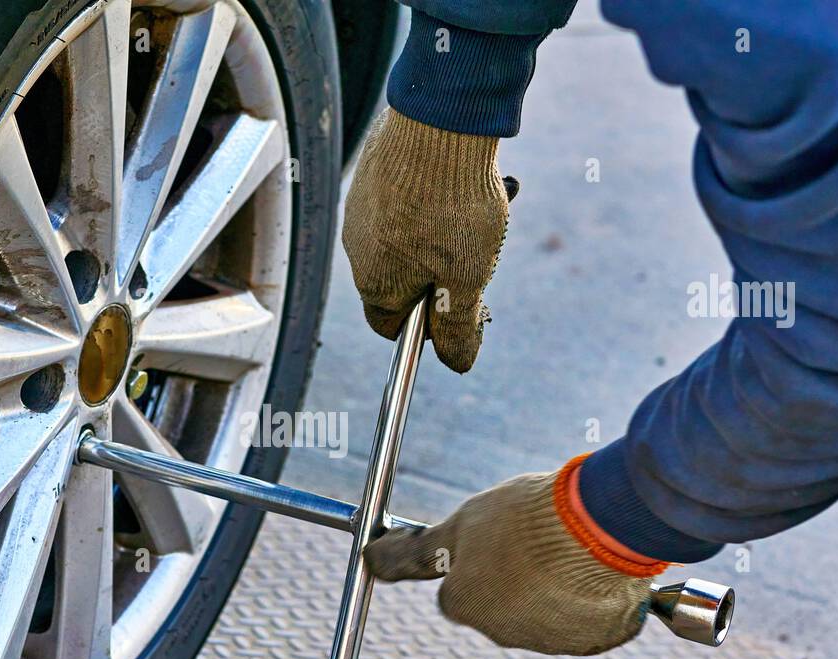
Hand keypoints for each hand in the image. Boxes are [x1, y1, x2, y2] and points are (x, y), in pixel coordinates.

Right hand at [342, 107, 512, 372]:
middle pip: (401, 280)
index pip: (391, 326)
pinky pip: (404, 198)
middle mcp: (357, 246)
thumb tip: (457, 362)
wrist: (441, 117)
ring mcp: (362, 205)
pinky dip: (432, 198)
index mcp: (374, 282)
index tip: (462, 310)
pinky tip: (460, 179)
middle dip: (442, 273)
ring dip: (442, 233)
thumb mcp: (468, 277)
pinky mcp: (375, 170)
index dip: (427, 328)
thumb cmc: (454, 203)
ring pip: (405, 236)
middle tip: (479, 255)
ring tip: (477, 208)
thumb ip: (458, 325)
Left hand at [364, 460, 664, 654]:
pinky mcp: (593, 640)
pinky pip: (588, 619)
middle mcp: (500, 632)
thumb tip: (370, 556)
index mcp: (462, 605)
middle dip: (516, 575)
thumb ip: (418, 550)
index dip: (477, 558)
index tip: (499, 538)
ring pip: (547, 611)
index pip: (456, 588)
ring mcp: (549, 640)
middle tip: (537, 538)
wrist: (597, 530)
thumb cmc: (523, 520)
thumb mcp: (461, 524)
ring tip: (572, 547)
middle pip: (501, 601)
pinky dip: (591, 597)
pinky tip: (597, 567)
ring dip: (555, 586)